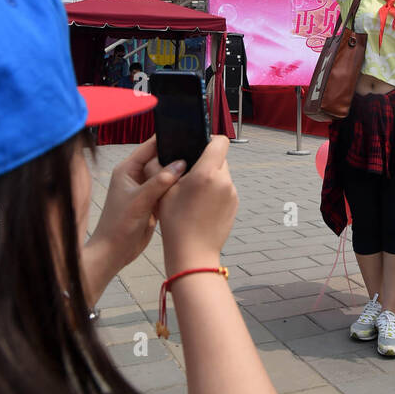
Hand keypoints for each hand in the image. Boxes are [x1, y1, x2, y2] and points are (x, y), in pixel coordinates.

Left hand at [81, 136, 185, 300]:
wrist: (114, 252)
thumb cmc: (119, 224)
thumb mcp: (140, 200)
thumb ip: (160, 181)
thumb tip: (180, 164)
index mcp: (127, 170)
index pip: (148, 147)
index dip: (165, 139)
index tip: (184, 133)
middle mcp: (135, 177)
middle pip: (159, 160)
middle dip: (175, 157)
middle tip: (197, 152)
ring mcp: (144, 190)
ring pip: (165, 176)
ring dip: (177, 175)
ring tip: (197, 168)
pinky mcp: (151, 203)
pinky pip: (166, 191)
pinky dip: (176, 189)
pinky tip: (190, 187)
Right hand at [146, 136, 238, 276]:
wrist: (193, 254)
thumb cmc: (175, 223)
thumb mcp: (163, 193)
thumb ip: (159, 168)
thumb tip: (159, 153)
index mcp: (206, 173)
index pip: (219, 141)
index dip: (209, 139)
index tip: (197, 146)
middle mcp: (224, 180)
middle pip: (220, 158)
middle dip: (206, 162)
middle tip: (189, 174)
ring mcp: (232, 193)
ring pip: (222, 175)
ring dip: (211, 178)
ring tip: (193, 194)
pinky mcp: (235, 205)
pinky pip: (225, 190)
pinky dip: (215, 192)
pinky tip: (201, 206)